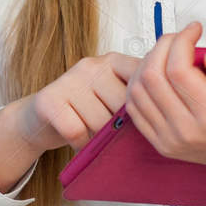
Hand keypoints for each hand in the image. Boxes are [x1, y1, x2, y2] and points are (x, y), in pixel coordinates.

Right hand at [15, 52, 142, 153]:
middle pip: (122, 106)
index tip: (139, 122)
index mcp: (113, 61)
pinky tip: (78, 140)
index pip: (142, 81)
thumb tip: (166, 115)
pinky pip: (77, 131)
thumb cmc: (82, 112)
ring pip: (100, 122)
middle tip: (110, 132)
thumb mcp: (112, 97)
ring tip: (92, 136)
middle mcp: (91, 65)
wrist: (39, 120)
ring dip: (99, 139)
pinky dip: (80, 144)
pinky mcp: (49, 100)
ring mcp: (69, 80)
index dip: (144, 108)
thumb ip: (135, 98)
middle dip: (120, 128)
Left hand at [121, 21, 205, 180]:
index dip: (181, 40)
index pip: (177, 69)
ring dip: (147, 63)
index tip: (194, 30)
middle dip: (162, 47)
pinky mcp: (161, 144)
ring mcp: (170, 141)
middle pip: (152, 77)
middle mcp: (187, 132)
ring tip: (170, 54)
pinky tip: (159, 74)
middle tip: (180, 38)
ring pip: (137, 91)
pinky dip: (139, 85)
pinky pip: (134, 109)